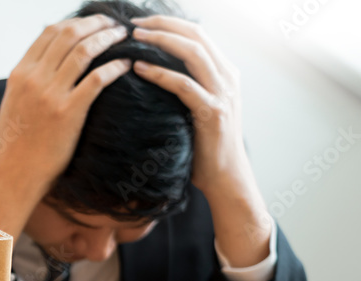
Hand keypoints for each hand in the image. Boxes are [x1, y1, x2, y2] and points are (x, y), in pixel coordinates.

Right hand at [0, 16, 131, 240]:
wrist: (17, 172)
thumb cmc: (17, 140)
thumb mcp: (13, 101)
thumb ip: (27, 77)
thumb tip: (44, 57)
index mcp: (20, 73)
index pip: (50, 32)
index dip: (75, 21)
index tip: (92, 22)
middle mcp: (34, 79)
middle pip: (69, 34)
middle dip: (96, 23)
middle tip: (113, 23)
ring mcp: (51, 95)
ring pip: (85, 50)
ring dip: (108, 38)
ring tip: (123, 36)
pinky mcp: (69, 112)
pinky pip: (97, 78)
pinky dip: (114, 66)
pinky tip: (126, 64)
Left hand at [131, 16, 271, 264]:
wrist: (225, 178)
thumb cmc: (205, 146)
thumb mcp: (197, 108)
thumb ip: (187, 87)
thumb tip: (154, 71)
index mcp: (224, 72)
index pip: (197, 34)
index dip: (169, 23)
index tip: (140, 22)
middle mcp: (227, 77)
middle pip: (196, 35)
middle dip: (163, 24)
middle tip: (133, 23)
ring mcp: (223, 94)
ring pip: (193, 52)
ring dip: (161, 41)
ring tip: (134, 37)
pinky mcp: (213, 113)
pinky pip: (184, 85)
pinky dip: (160, 74)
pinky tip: (139, 69)